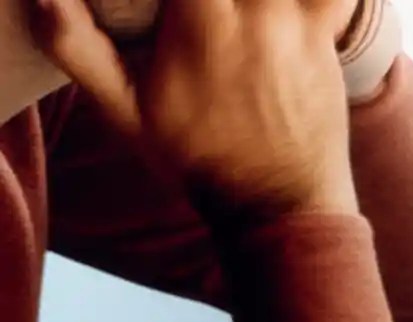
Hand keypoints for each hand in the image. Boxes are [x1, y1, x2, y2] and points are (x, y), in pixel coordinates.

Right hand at [29, 0, 359, 224]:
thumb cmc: (199, 161)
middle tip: (197, 14)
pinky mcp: (327, 36)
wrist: (279, 206)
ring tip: (233, 13)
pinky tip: (285, 11)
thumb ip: (79, 47)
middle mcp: (258, 10)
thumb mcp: (126, 112)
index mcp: (202, 19)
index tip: (163, 9)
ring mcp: (300, 21)